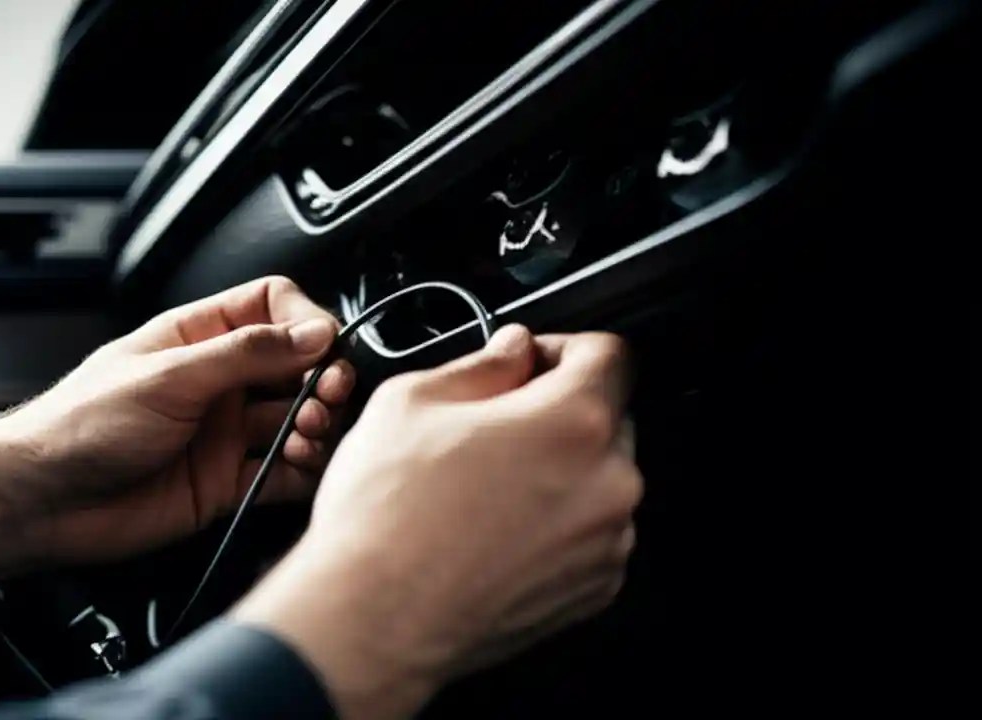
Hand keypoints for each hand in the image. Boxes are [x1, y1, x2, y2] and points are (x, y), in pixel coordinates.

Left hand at [0, 276, 354, 589]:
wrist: (42, 501)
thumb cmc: (78, 426)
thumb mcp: (168, 375)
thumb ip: (245, 353)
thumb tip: (312, 330)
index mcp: (197, 337)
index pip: (272, 307)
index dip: (306, 320)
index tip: (324, 344)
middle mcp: (217, 382)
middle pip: (296, 367)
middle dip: (322, 378)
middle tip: (327, 393)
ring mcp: (223, 432)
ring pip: (296, 420)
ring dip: (315, 425)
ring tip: (308, 433)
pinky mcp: (226, 482)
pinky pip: (282, 474)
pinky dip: (303, 471)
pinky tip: (302, 465)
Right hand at [233, 327, 640, 718]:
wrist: (372, 620)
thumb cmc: (384, 517)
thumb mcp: (411, 401)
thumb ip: (481, 364)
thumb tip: (513, 350)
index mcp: (574, 422)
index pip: (610, 354)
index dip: (562, 347)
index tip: (527, 363)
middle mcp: (609, 484)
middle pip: (607, 419)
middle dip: (557, 412)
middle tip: (489, 430)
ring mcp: (606, 544)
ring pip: (598, 481)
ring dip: (557, 472)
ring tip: (482, 490)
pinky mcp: (592, 591)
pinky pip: (589, 535)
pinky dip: (555, 525)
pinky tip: (492, 530)